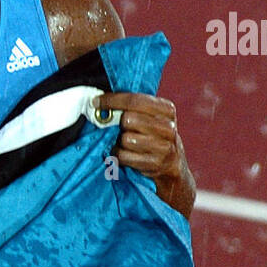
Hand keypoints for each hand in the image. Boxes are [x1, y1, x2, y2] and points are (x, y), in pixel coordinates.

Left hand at [99, 91, 195, 218]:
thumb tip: (99, 102)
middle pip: (128, 119)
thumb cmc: (153, 137)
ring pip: (126, 139)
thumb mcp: (150, 117)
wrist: (171, 166)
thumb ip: (132, 107)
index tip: (95, 102)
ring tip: (126, 145)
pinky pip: (124, 156)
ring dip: (119, 143)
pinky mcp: (156, 164)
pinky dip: (119, 156)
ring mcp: (164, 146)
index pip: (134, 100)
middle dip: (118, 124)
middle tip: (120, 129)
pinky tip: (126, 155)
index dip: (111, 101)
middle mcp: (168, 127)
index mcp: (166, 109)